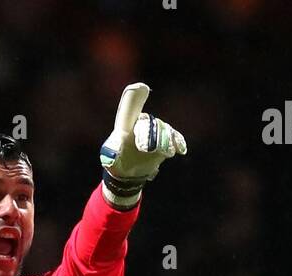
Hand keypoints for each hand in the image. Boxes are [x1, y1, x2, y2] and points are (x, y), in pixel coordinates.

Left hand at [99, 82, 185, 207]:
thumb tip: (113, 153)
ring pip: (163, 130)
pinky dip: (178, 142)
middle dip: (149, 134)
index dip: (136, 97)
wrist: (129, 172)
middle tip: (143, 148)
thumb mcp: (111, 160)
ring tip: (165, 152)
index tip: (142, 88)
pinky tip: (180, 150)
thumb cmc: (117, 162)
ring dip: (165, 141)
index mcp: (125, 125)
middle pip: (149, 123)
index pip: (130, 109)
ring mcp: (155, 130)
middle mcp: (142, 123)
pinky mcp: (167, 140)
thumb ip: (111, 154)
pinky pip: (175, 137)